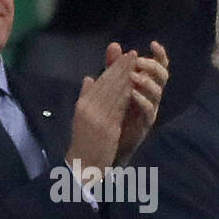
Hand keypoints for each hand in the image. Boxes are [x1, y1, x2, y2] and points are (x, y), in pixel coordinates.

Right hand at [66, 49, 136, 171]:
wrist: (83, 165)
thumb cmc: (85, 143)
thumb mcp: (83, 117)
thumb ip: (87, 97)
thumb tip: (89, 78)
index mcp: (83, 104)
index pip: (101, 82)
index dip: (113, 68)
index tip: (124, 56)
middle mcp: (87, 107)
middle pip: (107, 83)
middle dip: (121, 67)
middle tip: (133, 54)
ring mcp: (96, 116)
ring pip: (114, 92)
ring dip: (126, 76)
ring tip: (136, 63)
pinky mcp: (105, 127)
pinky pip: (118, 107)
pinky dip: (127, 94)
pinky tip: (136, 85)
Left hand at [114, 40, 169, 163]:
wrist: (108, 141)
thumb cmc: (113, 111)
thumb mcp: (112, 85)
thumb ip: (114, 66)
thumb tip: (115, 44)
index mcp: (146, 85)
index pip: (159, 67)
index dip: (159, 55)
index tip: (153, 44)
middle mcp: (152, 96)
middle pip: (163, 76)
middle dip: (152, 66)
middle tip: (138, 62)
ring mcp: (150, 109)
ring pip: (158, 92)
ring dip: (146, 82)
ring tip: (133, 76)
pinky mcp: (145, 124)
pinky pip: (149, 110)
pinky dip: (142, 100)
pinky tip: (132, 94)